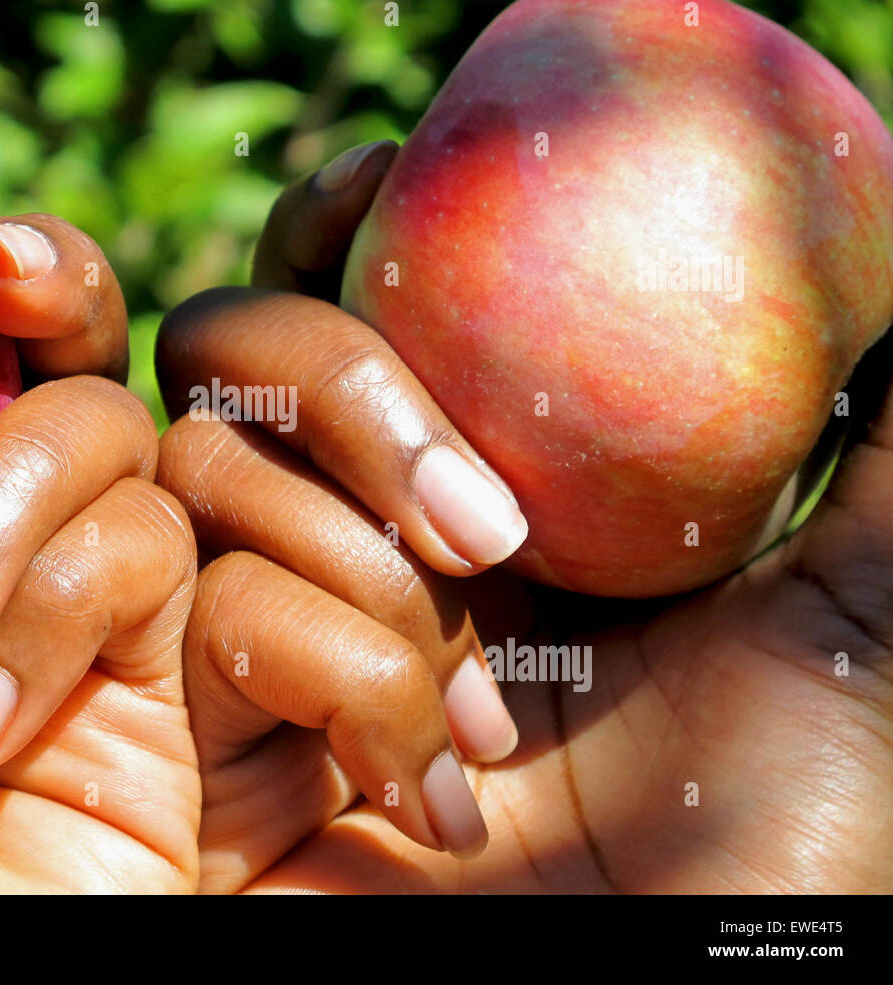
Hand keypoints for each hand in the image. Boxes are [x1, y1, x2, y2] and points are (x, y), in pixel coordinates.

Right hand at [160, 142, 892, 893]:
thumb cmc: (762, 835)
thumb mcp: (851, 616)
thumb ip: (873, 445)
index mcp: (464, 477)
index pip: (352, 295)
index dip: (342, 220)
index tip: (380, 177)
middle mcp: (344, 526)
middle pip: (235, 345)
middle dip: (345, 389)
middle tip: (488, 524)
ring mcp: (253, 617)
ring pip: (205, 467)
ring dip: (361, 569)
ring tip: (499, 725)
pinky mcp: (188, 720)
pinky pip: (209, 611)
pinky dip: (338, 678)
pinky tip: (432, 798)